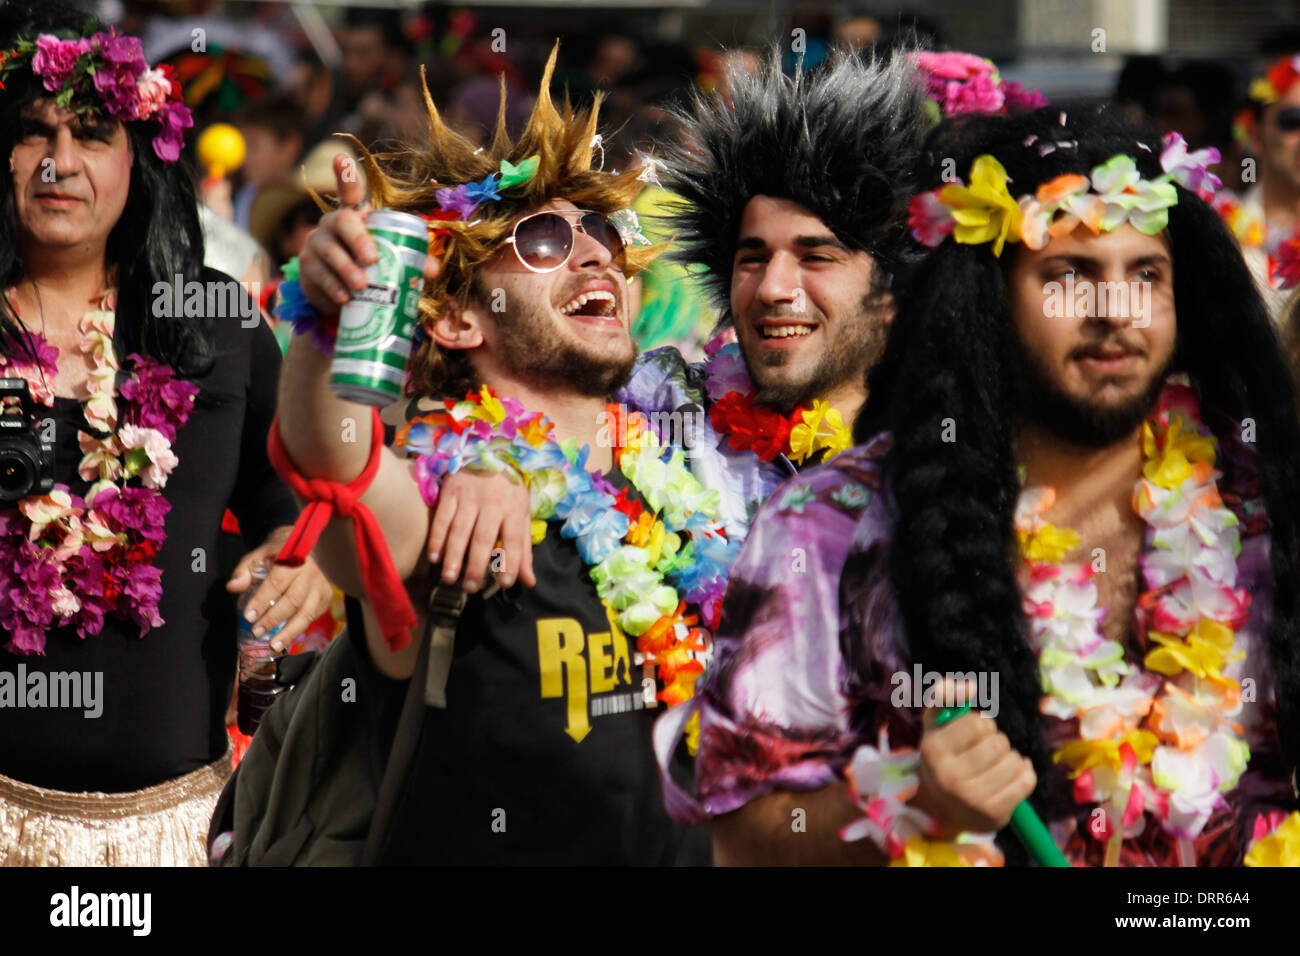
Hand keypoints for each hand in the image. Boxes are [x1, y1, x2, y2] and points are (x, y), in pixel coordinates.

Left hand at [226, 526, 335, 652]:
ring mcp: (321, 586)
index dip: (262, 600)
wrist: (307, 546)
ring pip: (307, 613)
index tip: (248, 616)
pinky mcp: (326, 597)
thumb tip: (232, 587)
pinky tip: (286, 638)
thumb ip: (244, 570)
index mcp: (293, 559)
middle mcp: (311, 573)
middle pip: (293, 601)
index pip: (276, 583)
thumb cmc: (279, 553)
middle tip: (257, 631)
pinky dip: (299, 629)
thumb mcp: (259, 555)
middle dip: (273, 619)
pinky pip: (313, 616)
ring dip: (289, 631)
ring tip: (274, 645)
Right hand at [297, 154, 440, 315]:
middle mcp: (333, 223)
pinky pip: (320, 274)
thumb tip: (432, 269)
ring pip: (329, 250)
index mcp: (356, 217)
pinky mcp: (308, 266)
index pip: (349, 192)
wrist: (338, 292)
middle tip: (372, 259)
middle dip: (357, 238)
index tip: (341, 159)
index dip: (345, 176)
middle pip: (342, 221)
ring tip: (362, 286)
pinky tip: (344, 297)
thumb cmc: (368, 267)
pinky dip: (333, 286)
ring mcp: (317, 243)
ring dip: (346, 268)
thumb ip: (411, 259)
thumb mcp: (388, 259)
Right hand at [427, 469, 536, 592]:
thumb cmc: (508, 491)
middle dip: (476, 565)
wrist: (488, 452)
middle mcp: (492, 504)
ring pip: (459, 530)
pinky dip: (437, 538)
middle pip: (482, 538)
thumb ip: (523, 549)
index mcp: (514, 509)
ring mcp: (468, 498)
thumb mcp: (521, 515)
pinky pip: (441, 518)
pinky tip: (434, 557)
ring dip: (453, 556)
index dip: (511, 561)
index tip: (505, 583)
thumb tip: (529, 581)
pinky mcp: (450, 492)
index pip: (514, 538)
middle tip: (470, 588)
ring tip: (449, 578)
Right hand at [912, 678, 1036, 836]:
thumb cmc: (944, 754)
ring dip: (1011, 757)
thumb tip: (971, 686)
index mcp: (932, 750)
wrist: (942, 806)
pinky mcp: (994, 815)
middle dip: (996, 741)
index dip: (981, 724)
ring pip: (1015, 761)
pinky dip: (1024, 773)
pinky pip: (1026, 780)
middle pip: (998, 742)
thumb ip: (945, 693)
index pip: (978, 723)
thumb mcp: (935, 721)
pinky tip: (1010, 776)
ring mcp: (972, 800)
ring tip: (996, 765)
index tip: (971, 735)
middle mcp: (949, 778)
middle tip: (983, 752)